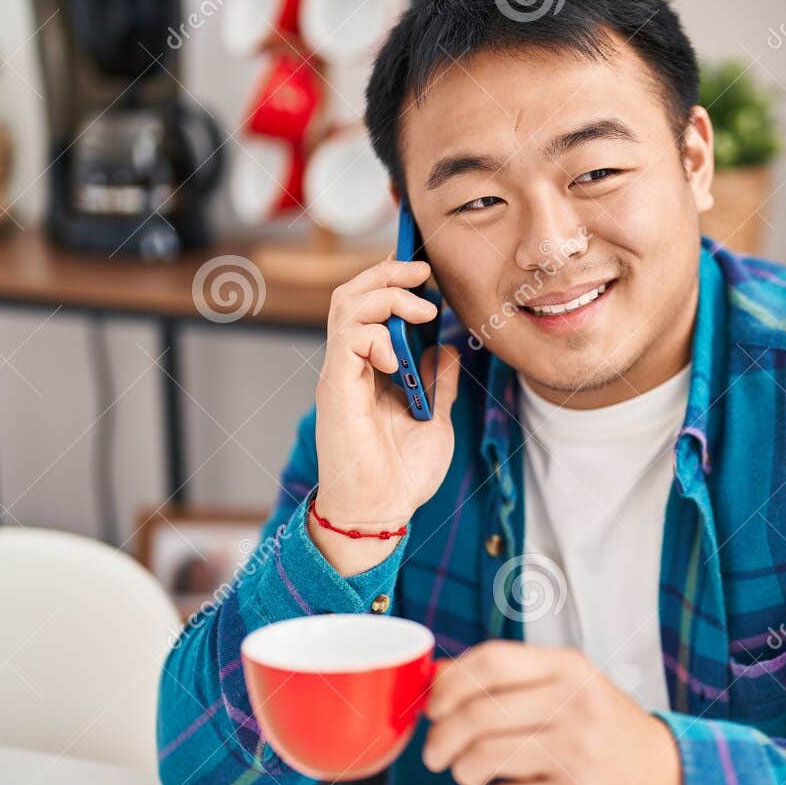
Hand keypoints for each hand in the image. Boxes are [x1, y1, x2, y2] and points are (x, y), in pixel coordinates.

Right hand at [311, 257, 459, 575]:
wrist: (380, 512)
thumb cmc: (401, 474)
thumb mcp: (435, 418)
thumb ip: (439, 382)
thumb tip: (448, 348)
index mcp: (370, 369)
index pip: (371, 307)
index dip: (393, 281)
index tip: (426, 273)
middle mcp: (350, 366)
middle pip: (352, 294)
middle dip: (388, 273)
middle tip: (423, 272)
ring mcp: (341, 375)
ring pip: (346, 306)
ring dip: (386, 295)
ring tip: (422, 310)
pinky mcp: (337, 389)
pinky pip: (349, 339)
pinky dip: (377, 335)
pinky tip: (397, 358)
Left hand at [421, 642, 682, 784]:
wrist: (666, 780)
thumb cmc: (606, 730)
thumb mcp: (569, 687)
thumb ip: (508, 679)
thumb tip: (436, 676)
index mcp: (570, 669)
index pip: (490, 662)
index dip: (448, 685)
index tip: (434, 706)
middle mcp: (575, 707)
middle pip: (476, 715)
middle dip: (441, 738)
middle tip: (436, 753)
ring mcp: (577, 756)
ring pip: (481, 759)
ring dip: (463, 771)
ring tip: (473, 773)